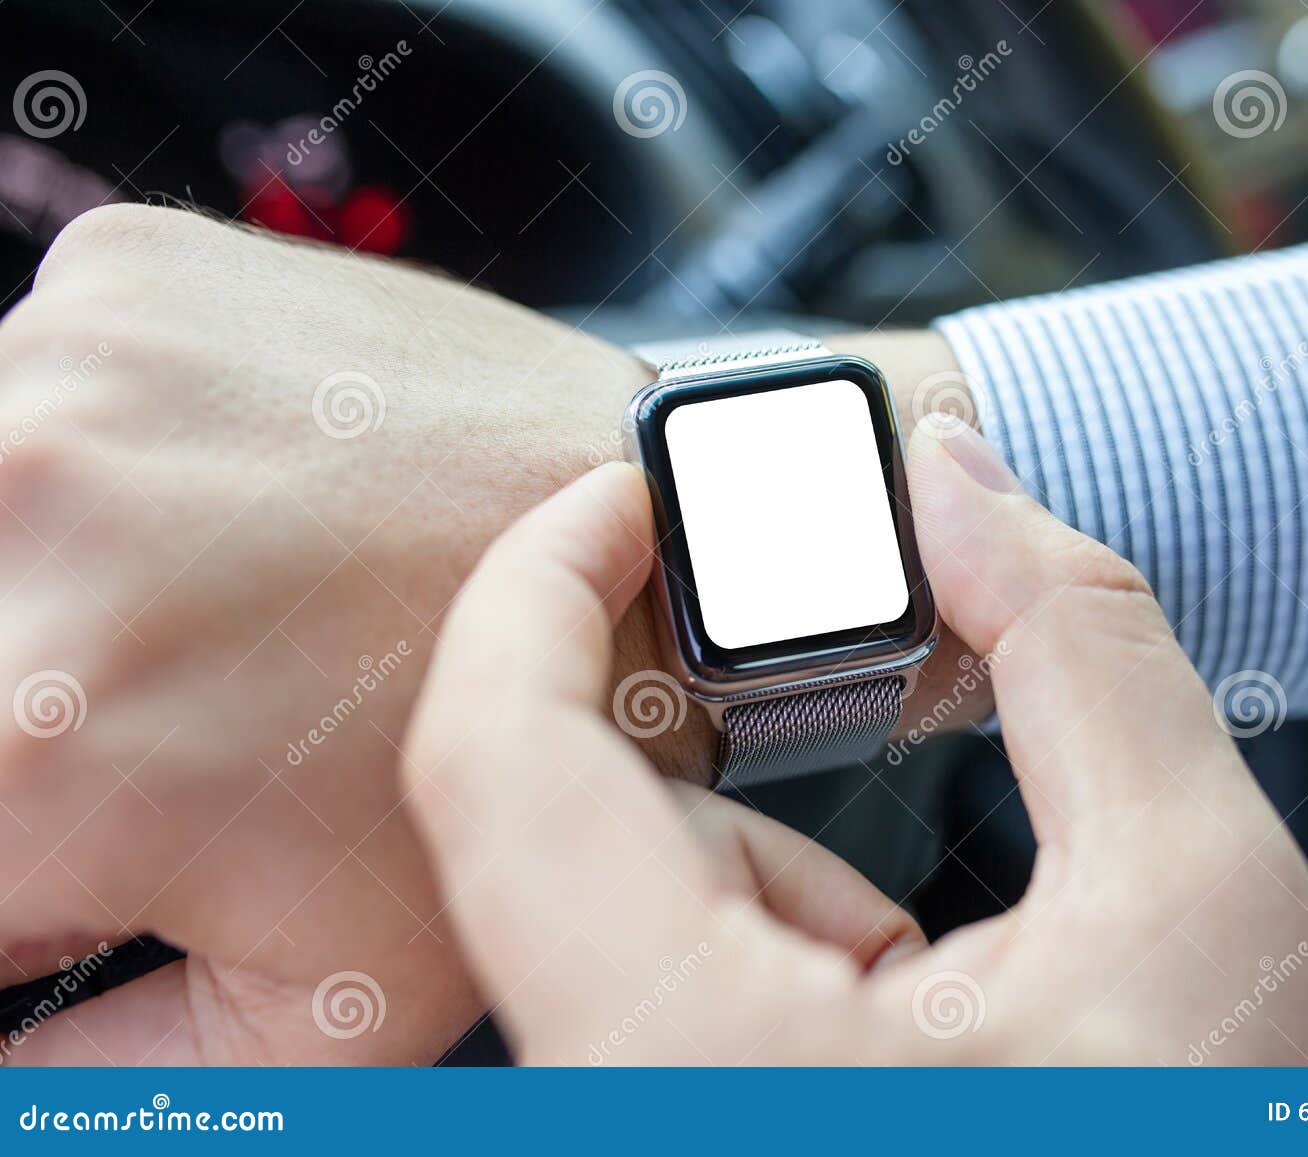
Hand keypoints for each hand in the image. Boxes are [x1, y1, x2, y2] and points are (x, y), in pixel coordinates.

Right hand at [0, 204, 971, 1061]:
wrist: (680, 537)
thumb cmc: (542, 764)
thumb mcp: (315, 1004)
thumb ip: (95, 1073)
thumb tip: (13, 1057)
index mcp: (31, 743)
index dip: (26, 864)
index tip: (94, 832)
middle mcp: (17, 522)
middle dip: (39, 712)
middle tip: (173, 705)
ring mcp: (61, 374)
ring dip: (60, 580)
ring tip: (229, 601)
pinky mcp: (128, 276)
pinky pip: (41, 387)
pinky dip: (112, 457)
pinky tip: (254, 497)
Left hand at [403, 418, 1307, 1064]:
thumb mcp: (1195, 897)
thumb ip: (1074, 645)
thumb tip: (959, 485)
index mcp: (699, 1065)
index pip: (496, 761)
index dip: (544, 577)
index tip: (631, 496)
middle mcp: (619, 1107)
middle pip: (561, 827)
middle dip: (726, 747)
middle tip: (840, 684)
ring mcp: (625, 1122)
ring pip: (605, 912)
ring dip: (763, 869)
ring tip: (920, 956)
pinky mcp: (651, 1120)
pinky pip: (633, 986)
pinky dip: (754, 939)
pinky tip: (883, 997)